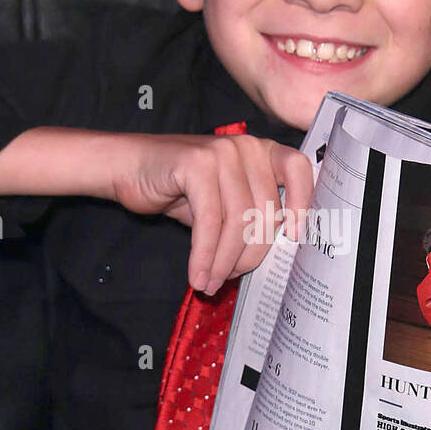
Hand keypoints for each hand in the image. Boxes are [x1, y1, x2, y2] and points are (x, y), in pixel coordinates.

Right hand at [111, 132, 314, 292]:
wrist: (128, 168)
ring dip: (225, 261)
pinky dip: (205, 256)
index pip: (298, 169)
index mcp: (260, 151)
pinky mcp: (197, 164)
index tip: (294, 236)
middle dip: (249, 255)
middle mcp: (246, 147)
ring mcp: (222, 151)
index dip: (302, 203)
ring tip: (211, 282)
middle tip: (231, 279)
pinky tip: (198, 275)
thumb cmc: (178, 188)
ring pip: (239, 221)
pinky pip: (210, 222)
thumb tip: (272, 260)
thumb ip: (249, 217)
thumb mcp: (222, 201)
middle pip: (265, 211)